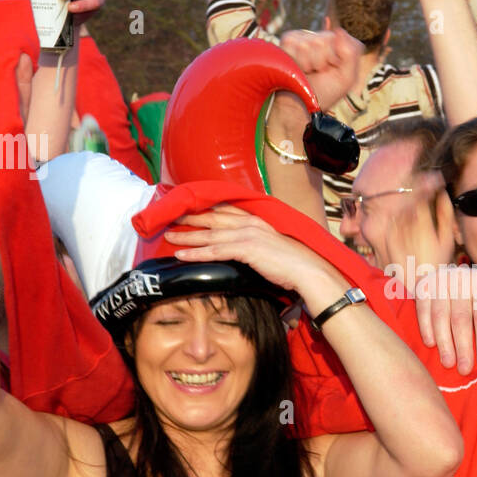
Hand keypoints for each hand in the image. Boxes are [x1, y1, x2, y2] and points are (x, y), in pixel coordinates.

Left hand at [167, 205, 340, 296]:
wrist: (307, 269)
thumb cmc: (294, 262)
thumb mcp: (274, 245)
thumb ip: (258, 242)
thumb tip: (248, 249)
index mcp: (257, 219)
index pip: (226, 209)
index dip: (206, 208)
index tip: (189, 207)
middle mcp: (250, 223)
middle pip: (213, 217)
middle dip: (190, 217)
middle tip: (170, 217)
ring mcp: (247, 235)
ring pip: (209, 234)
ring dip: (187, 236)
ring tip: (169, 237)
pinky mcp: (245, 249)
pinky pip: (214, 251)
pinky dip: (195, 253)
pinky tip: (181, 256)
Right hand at [279, 27, 362, 108]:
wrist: (301, 104)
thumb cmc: (325, 92)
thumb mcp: (347, 77)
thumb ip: (351, 52)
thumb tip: (339, 30)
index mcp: (338, 45)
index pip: (343, 37)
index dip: (340, 58)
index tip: (334, 70)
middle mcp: (321, 38)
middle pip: (328, 38)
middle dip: (324, 60)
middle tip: (318, 72)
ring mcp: (305, 37)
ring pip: (313, 42)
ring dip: (311, 63)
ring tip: (307, 71)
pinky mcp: (288, 40)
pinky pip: (296, 44)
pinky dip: (298, 60)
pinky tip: (297, 68)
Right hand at [415, 263, 476, 373]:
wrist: (452, 274)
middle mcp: (461, 279)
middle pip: (461, 318)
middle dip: (463, 347)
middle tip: (464, 370)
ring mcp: (440, 281)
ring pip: (441, 316)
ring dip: (444, 343)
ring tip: (448, 363)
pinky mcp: (423, 286)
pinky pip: (423, 310)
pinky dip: (426, 328)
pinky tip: (431, 345)